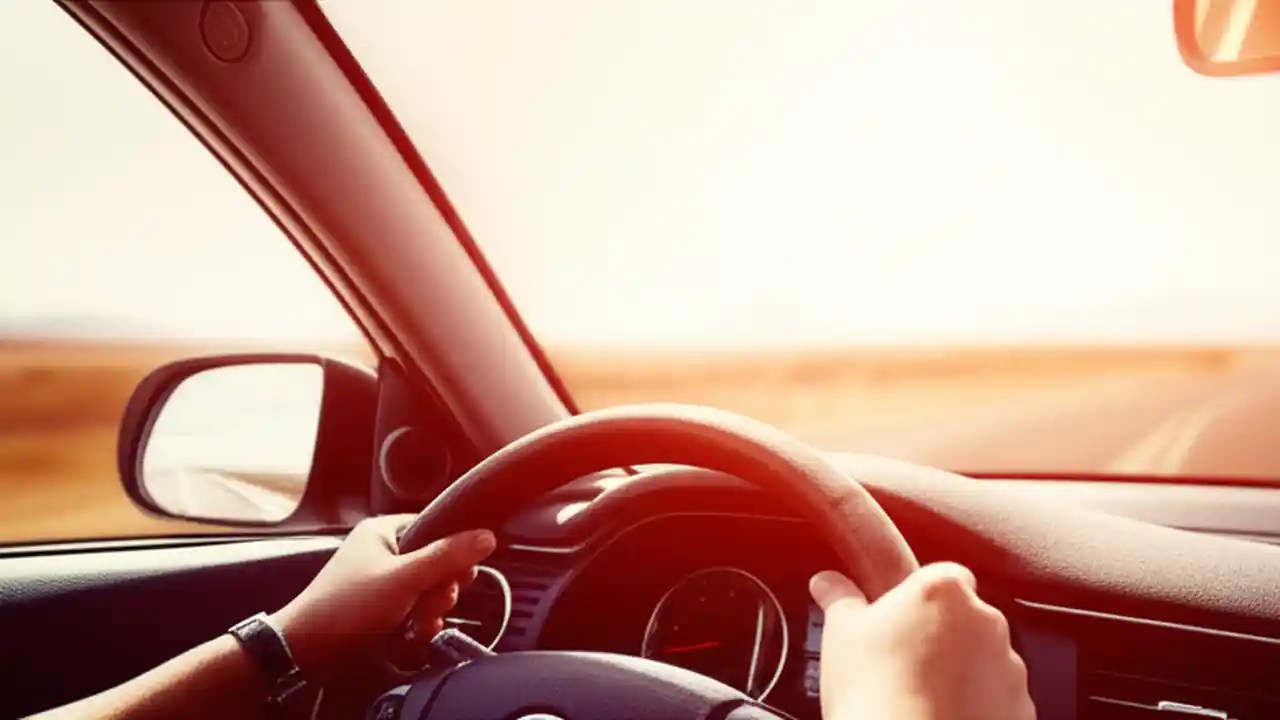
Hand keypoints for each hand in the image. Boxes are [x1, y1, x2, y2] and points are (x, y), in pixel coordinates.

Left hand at [270, 515, 495, 679]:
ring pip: (427, 592)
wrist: (304, 652)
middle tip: (431, 604)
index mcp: (384, 530)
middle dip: (440, 591)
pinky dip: (416, 625)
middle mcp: (383, 551)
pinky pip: (412, 611)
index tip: (459, 574)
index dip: (454, 553)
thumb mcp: (404, 578)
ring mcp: (380, 582)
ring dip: (429, 612)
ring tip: (416, 625)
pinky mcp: (379, 609)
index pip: (438, 529)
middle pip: (436, 564)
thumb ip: (447, 557)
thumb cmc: (345, 607)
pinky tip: (412, 635)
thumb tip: (486, 537)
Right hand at [810, 563, 1034, 719]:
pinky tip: (944, 717)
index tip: (903, 616)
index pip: (945, 575)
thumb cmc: (873, 690)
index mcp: (943, 590)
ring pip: (985, 660)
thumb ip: (841, 599)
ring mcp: (1009, 668)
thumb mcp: (840, 635)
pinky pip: (999, 699)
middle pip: (967, 617)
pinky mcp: (1021, 710)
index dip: (923, 596)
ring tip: (923, 696)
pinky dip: (980, 706)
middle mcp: (986, 621)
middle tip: (906, 659)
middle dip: (944, 634)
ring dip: (964, 671)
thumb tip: (828, 582)